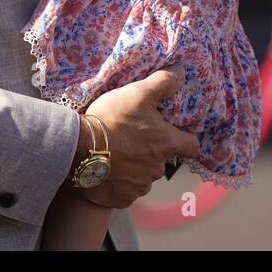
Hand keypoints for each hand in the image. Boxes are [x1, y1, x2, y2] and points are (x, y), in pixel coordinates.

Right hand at [77, 66, 200, 209]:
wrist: (78, 148)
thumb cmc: (111, 119)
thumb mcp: (137, 93)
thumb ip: (162, 83)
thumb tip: (181, 73)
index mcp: (166, 144)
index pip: (192, 146)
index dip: (186, 139)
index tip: (176, 134)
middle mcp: (157, 169)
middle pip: (162, 160)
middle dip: (151, 151)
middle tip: (131, 137)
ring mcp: (139, 187)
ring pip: (143, 176)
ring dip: (134, 167)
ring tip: (114, 153)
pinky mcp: (122, 199)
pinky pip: (126, 191)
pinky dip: (119, 183)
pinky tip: (106, 170)